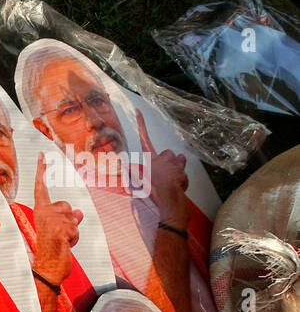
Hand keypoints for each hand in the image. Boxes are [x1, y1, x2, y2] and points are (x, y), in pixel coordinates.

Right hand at [31, 152, 83, 286]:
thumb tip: (79, 212)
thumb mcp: (60, 232)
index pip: (40, 188)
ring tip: (61, 243)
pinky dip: (74, 240)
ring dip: (72, 232)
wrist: (46, 269)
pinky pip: (76, 230)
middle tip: (58, 237)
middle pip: (66, 206)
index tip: (42, 156)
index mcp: (39, 212)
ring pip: (73, 219)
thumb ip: (67, 219)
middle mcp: (43, 213)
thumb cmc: (51, 251)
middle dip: (69, 221)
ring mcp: (52, 221)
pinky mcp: (61, 229)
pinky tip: (64, 247)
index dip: (42, 171)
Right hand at [138, 110, 189, 228]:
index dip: (141, 124)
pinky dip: (182, 173)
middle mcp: (159, 157)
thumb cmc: (154, 193)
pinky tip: (178, 182)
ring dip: (176, 167)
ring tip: (172, 179)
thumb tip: (129, 167)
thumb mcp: (142, 182)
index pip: (144, 138)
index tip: (139, 111)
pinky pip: (183, 166)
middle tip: (165, 175)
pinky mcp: (181, 165)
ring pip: (177, 158)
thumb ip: (139, 172)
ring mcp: (171, 161)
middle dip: (168, 161)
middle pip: (167, 153)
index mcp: (148, 160)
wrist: (167, 200)